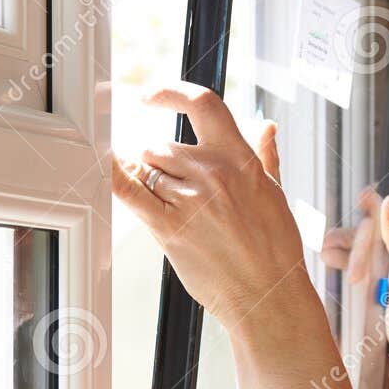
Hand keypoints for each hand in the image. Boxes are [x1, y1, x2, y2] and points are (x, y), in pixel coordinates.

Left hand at [110, 83, 314, 336]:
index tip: (153, 96)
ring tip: (170, 205)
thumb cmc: (276, 250)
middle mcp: (213, 173)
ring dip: (148, 180)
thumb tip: (268, 128)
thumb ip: (265, 156)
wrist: (269, 296)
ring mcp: (189, 200)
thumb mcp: (276, 194)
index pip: (202, 104)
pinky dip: (117, 178)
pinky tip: (112, 171)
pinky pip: (129, 191)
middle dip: (160, 162)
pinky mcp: (169, 228)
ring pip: (146, 168)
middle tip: (172, 186)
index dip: (171, 92)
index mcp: (240, 159)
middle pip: (162, 145)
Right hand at [322, 188, 388, 365]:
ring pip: (367, 248)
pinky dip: (347, 262)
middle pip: (377, 230)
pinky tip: (330, 262)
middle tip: (343, 258)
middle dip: (356, 239)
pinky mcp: (384, 286)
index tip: (358, 199)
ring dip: (346, 248)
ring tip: (325, 253)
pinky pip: (363, 266)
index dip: (378, 206)